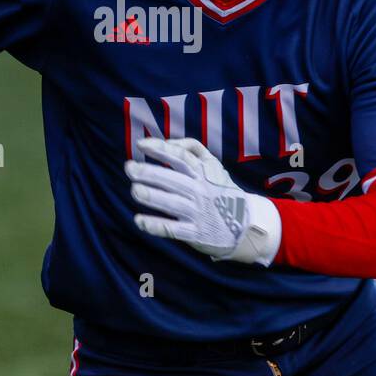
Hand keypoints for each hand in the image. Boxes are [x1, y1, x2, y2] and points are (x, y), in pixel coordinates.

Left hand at [125, 137, 281, 265]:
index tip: (141, 144)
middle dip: (150, 172)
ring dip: (153, 196)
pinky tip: (139, 221)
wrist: (246, 226)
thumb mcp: (214, 166)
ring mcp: (199, 213)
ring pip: (172, 203)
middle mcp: (201, 191)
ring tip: (134, 190)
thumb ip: (193, 149)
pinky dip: (156, 226)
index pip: (181, 157)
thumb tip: (168, 142)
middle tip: (129, 167)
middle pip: (173, 179)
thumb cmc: (222, 191)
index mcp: (204, 173)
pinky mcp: (196, 233)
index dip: (161, 148)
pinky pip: (174, 229)